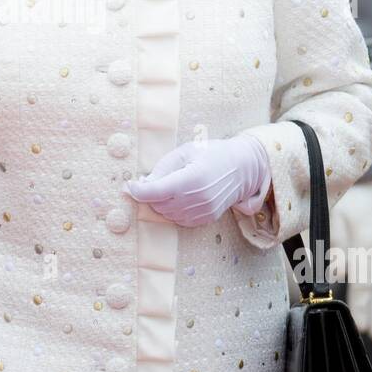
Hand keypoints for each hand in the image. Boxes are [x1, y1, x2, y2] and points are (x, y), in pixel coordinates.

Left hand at [124, 134, 271, 226]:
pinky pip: (178, 219)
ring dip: (161, 202)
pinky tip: (180, 196)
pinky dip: (173, 210)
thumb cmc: (211, 153)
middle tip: (153, 180)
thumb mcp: (185, 151)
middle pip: (158, 204)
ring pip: (166, 214)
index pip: (155, 192)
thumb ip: (162, 168)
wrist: (242, 168)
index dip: (137, 191)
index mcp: (191, 178)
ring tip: (171, 185)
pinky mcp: (206, 219)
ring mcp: (203, 212)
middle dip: (150, 194)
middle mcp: (198, 199)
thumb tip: (142, 184)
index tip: (129, 186)